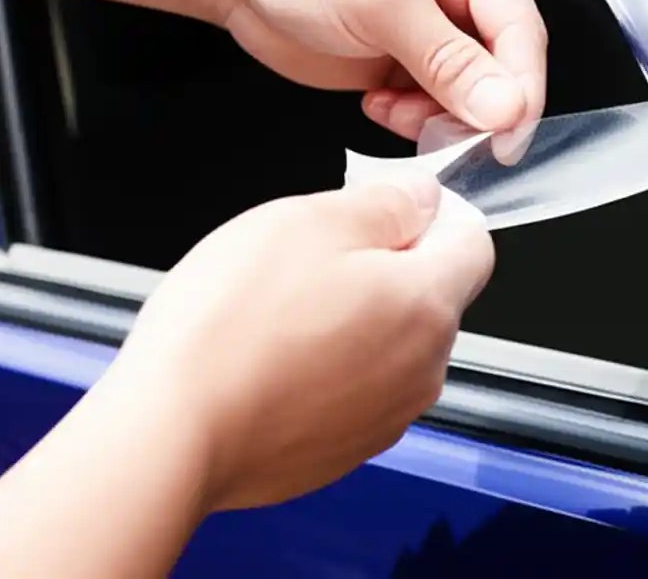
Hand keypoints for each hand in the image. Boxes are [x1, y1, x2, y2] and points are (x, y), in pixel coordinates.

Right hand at [110, 172, 492, 509]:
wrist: (173, 434)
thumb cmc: (232, 325)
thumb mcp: (310, 221)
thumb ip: (386, 203)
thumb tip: (424, 198)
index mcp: (428, 304)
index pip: (475, 244)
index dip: (434, 216)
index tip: (386, 211)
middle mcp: (425, 369)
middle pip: (432, 297)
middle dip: (386, 268)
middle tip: (312, 259)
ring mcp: (388, 417)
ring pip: (392, 346)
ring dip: (355, 322)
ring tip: (281, 314)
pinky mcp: (347, 449)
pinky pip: (356, 392)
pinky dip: (328, 371)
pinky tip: (272, 361)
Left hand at [213, 0, 547, 140]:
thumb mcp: (380, 1)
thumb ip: (448, 59)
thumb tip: (505, 106)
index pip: (520, 29)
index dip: (521, 87)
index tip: (508, 134)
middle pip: (503, 68)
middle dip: (476, 107)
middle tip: (448, 133)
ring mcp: (434, 30)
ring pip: (471, 98)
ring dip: (439, 119)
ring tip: (394, 110)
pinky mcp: (408, 63)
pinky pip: (435, 110)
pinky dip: (413, 121)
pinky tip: (378, 103)